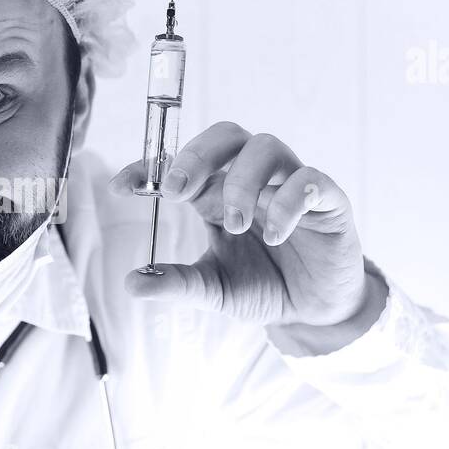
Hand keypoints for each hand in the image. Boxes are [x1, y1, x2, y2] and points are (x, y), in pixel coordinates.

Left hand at [109, 122, 384, 339]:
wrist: (316, 312)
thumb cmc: (265, 288)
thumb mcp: (215, 290)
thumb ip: (178, 283)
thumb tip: (132, 283)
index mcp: (217, 193)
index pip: (181, 164)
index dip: (151, 167)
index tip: (121, 186)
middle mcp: (252, 179)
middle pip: (226, 135)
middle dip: (196, 156)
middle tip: (177, 193)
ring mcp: (289, 184)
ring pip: (266, 146)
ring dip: (242, 182)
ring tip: (235, 225)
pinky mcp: (327, 199)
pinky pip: (309, 179)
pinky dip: (288, 202)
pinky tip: (274, 235)